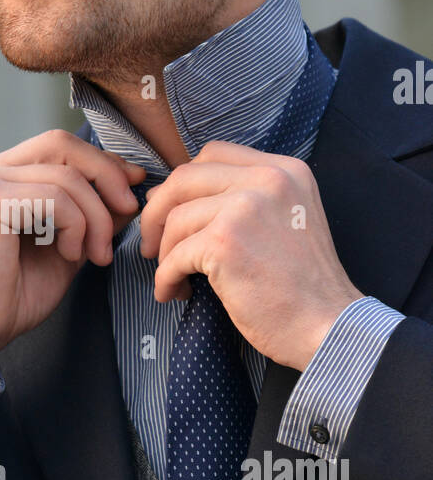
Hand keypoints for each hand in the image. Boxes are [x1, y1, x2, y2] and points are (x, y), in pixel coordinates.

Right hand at [0, 129, 145, 377]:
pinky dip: (76, 227)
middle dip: (106, 175)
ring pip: (66, 177)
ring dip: (96, 218)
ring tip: (95, 255)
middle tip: (129, 210)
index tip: (132, 188)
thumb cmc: (12, 296)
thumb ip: (92, 213)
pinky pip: (55, 198)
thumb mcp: (68, 245)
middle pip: (60, 145)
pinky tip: (68, 254)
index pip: (56, 147)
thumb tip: (133, 184)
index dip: (100, 162)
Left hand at [138, 140, 363, 371]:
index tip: (170, 211)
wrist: (329, 325)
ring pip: (176, 219)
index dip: (183, 183)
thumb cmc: (303, 285)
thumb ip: (248, 198)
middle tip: (152, 245)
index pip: (213, 154)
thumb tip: (176, 196)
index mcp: (284, 169)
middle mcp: (267, 179)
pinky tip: (173, 293)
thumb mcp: (289, 218)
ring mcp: (245, 207)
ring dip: (164, 252)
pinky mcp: (225, 241)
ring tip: (174, 278)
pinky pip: (175, 255)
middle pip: (184, 178)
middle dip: (157, 212)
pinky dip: (166, 278)